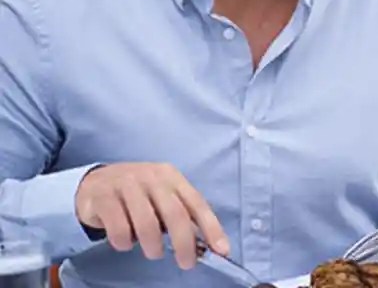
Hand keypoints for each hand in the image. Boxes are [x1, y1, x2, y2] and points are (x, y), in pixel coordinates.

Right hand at [74, 163, 228, 269]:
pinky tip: (124, 243)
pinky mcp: (103, 196)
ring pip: (147, 223)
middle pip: (175, 214)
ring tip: (153, 252)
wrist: (93, 182)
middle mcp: (152, 177)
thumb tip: (201, 245)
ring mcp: (126, 184)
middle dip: (184, 243)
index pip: (197, 204)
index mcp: (171, 177)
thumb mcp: (160, 197)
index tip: (221, 250)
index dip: (211, 228)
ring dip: (153, 245)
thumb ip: (179, 215)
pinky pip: (119, 227)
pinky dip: (124, 242)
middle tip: (186, 263)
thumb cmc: (135, 194)